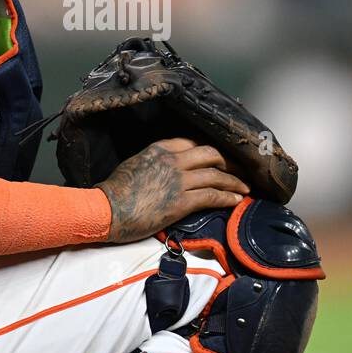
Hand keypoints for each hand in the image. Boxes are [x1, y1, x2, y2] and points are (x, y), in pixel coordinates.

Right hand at [97, 137, 249, 243]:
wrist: (106, 210)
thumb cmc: (114, 192)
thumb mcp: (135, 164)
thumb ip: (156, 162)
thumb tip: (168, 168)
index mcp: (160, 148)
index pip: (194, 142)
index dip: (212, 148)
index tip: (222, 156)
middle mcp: (172, 160)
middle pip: (211, 153)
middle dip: (230, 162)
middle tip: (241, 169)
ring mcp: (178, 180)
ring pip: (216, 175)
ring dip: (234, 181)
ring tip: (245, 187)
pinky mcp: (181, 202)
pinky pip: (212, 196)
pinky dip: (228, 197)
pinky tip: (237, 200)